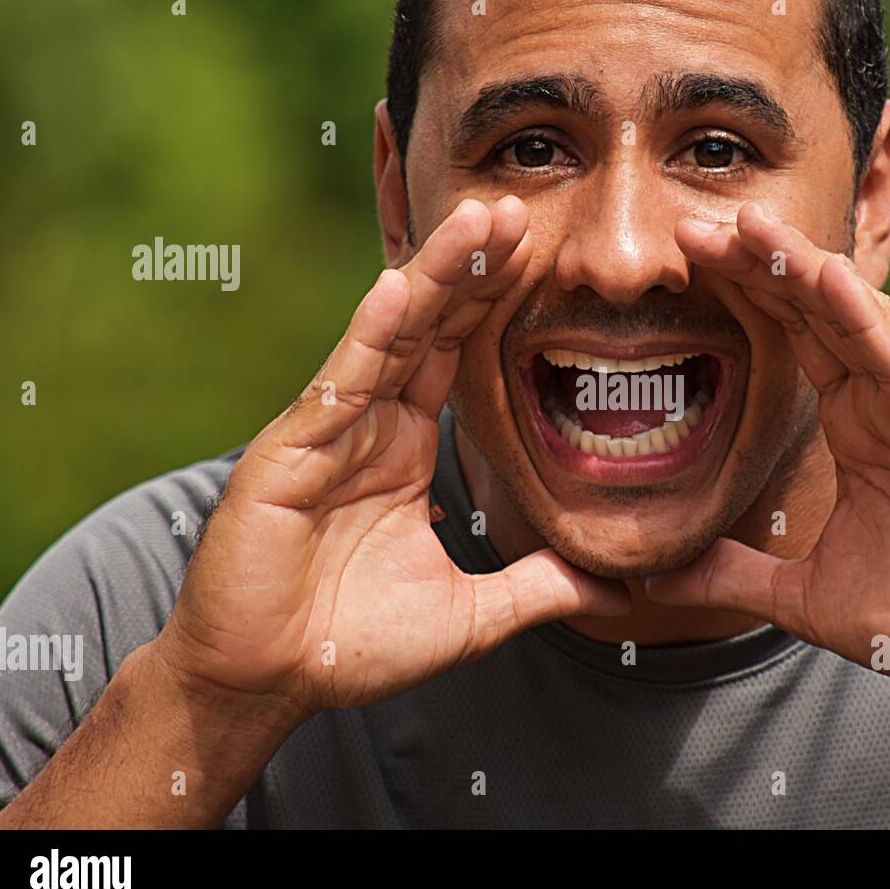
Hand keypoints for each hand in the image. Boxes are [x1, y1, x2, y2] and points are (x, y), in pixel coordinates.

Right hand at [157, 197, 628, 719]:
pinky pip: (339, 385)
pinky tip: (402, 290)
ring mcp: (329, 433)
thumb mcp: (472, 616)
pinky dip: (370, 336)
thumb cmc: (354, 644)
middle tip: (521, 208)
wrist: (267, 680)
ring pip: (390, 338)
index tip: (542, 253)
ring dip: (435, 277)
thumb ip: (542, 588)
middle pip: (430, 328)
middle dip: (473, 268)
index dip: (496, 304)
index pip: (458, 356)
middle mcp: (370, 426)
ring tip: (482, 221)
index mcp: (406, 447)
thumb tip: (622, 589)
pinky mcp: (291, 455)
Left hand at [647, 202, 889, 684]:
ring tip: (753, 229)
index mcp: (857, 421)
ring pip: (862, 321)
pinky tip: (831, 282)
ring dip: (808, 272)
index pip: (795, 335)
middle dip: (762, 264)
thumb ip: (733, 576)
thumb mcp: (802, 595)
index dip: (748, 292)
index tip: (689, 258)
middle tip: (700, 223)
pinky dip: (870, 322)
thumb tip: (656, 580)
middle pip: (819, 312)